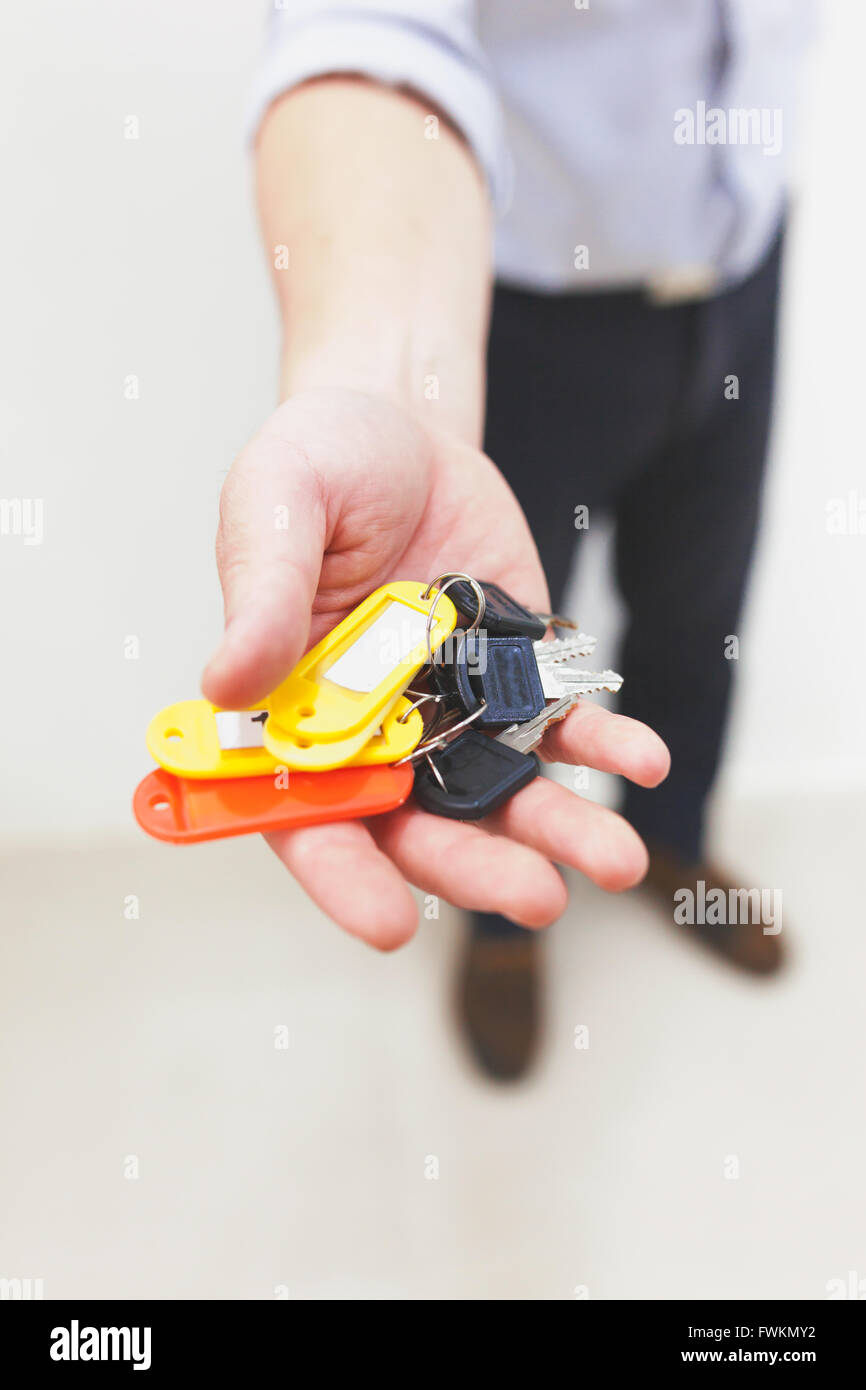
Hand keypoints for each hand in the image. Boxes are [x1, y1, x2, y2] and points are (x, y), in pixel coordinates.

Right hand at [203, 388, 669, 947]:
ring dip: (556, 829)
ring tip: (616, 859)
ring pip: (498, 791)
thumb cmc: (318, 463)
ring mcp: (449, 710)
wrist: (403, 425)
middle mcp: (371, 730)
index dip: (342, 874)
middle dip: (477, 866)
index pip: (305, 813)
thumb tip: (224, 682)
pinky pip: (560, 722)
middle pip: (418, 822)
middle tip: (536, 899)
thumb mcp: (275, 506)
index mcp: (290, 712)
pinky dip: (602, 744)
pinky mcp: (513, 676)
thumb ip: (259, 593)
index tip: (389, 923)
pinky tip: (641, 759)